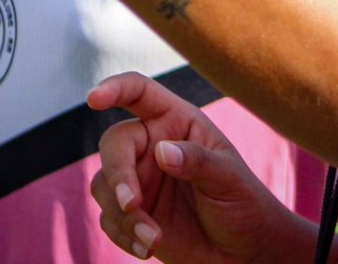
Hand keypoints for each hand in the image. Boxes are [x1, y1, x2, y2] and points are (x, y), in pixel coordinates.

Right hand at [87, 72, 314, 263]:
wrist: (241, 251)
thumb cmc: (242, 203)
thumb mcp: (229, 179)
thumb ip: (198, 161)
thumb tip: (162, 151)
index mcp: (177, 122)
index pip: (140, 93)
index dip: (116, 88)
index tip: (94, 99)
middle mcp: (151, 145)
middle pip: (114, 144)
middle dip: (118, 174)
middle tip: (132, 204)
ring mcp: (139, 179)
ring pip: (103, 184)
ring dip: (123, 214)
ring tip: (153, 239)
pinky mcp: (130, 213)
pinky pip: (108, 218)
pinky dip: (123, 235)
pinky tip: (147, 249)